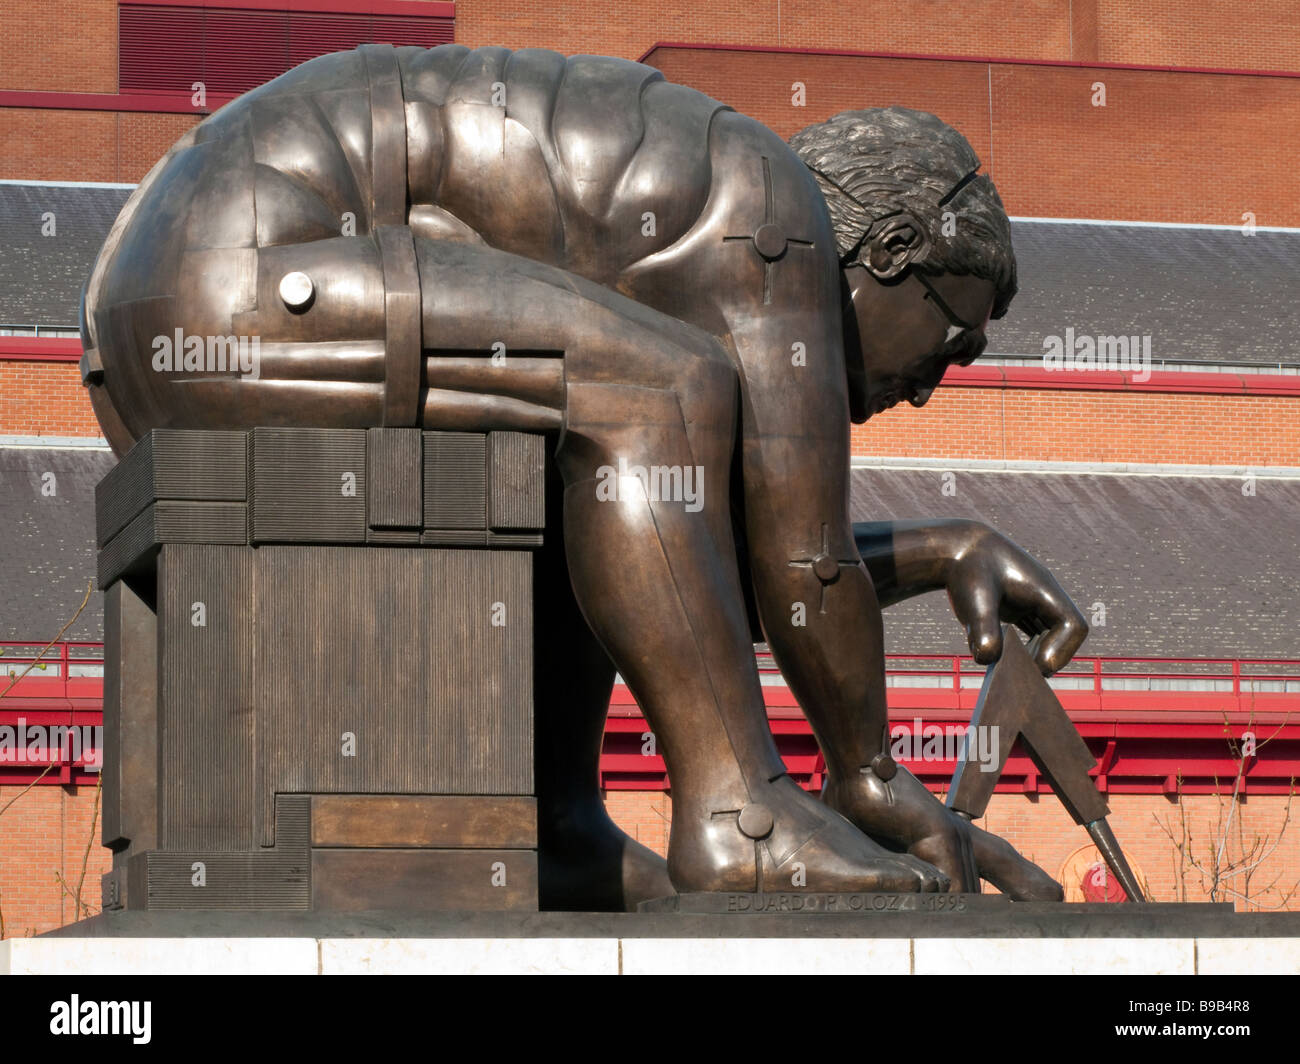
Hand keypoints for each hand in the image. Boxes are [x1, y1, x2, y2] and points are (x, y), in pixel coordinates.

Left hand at [946, 524, 1087, 674]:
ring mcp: (1031, 601)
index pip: (1074, 625)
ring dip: (1035, 654)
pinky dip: (1020, 648)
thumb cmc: (965, 569)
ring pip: (1049, 635)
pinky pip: (1031, 633)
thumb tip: (988, 659)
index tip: (1036, 665)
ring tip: (1006, 667)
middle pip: (1065, 634)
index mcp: (1043, 589)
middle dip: (1048, 656)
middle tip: (1019, 674)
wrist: (951, 549)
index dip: (1062, 650)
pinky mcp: (1016, 607)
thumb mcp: (973, 600)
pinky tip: (995, 653)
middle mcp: (1043, 595)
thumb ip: (983, 629)